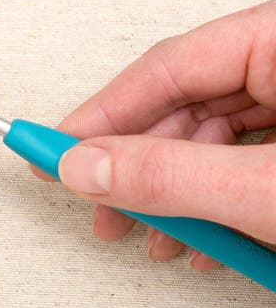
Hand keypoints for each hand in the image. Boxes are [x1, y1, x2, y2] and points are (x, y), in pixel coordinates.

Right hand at [46, 0, 275, 270]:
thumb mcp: (267, 191)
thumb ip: (173, 177)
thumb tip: (87, 168)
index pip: (168, 67)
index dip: (102, 115)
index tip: (53, 148)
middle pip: (185, 106)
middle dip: (139, 170)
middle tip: (98, 208)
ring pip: (211, 139)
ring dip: (174, 195)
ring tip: (153, 239)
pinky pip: (244, 160)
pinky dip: (215, 201)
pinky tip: (203, 240)